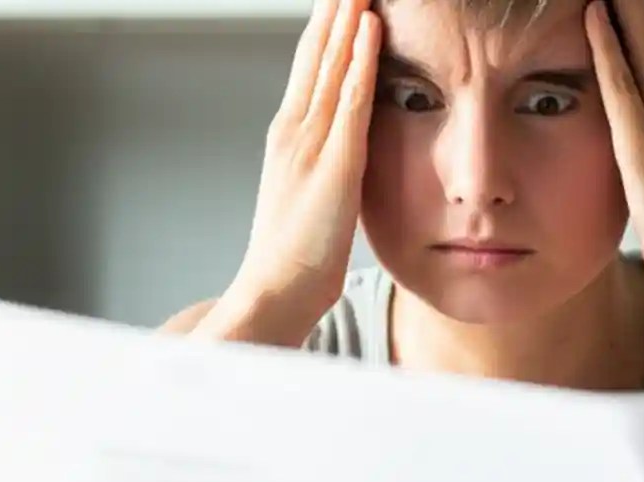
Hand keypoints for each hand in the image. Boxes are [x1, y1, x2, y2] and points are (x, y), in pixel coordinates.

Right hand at [230, 0, 382, 317]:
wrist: (274, 291)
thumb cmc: (293, 257)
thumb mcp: (308, 196)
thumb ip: (321, 164)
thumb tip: (343, 148)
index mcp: (288, 136)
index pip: (310, 65)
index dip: (327, 26)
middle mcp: (293, 129)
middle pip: (316, 51)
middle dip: (334, 7)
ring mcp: (310, 144)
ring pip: (331, 64)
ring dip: (347, 17)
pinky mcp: (333, 165)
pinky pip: (350, 102)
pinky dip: (359, 61)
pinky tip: (370, 28)